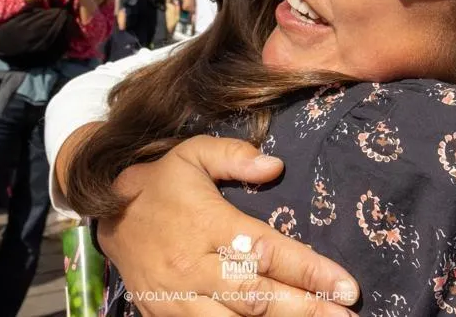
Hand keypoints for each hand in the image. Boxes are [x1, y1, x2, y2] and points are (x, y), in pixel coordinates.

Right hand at [98, 136, 358, 315]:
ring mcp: (177, 298)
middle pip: (258, 296)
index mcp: (207, 223)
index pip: (267, 251)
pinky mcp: (164, 316)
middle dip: (306, 311)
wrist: (107, 214)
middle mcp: (193, 265)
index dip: (310, 271)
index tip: (347, 287)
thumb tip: (275, 165)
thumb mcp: (192, 153)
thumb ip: (233, 156)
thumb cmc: (161, 183)